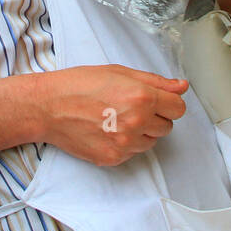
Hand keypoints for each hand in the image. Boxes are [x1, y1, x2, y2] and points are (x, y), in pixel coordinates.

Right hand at [38, 64, 187, 166]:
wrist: (49, 106)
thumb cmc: (80, 84)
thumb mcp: (120, 72)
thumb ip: (155, 81)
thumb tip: (182, 87)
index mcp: (142, 97)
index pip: (178, 108)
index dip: (168, 103)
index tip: (157, 101)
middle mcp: (137, 122)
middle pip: (167, 127)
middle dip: (154, 117)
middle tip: (130, 107)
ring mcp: (125, 143)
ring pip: (151, 142)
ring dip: (141, 132)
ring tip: (116, 118)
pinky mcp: (113, 158)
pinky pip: (132, 153)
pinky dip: (124, 144)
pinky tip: (106, 130)